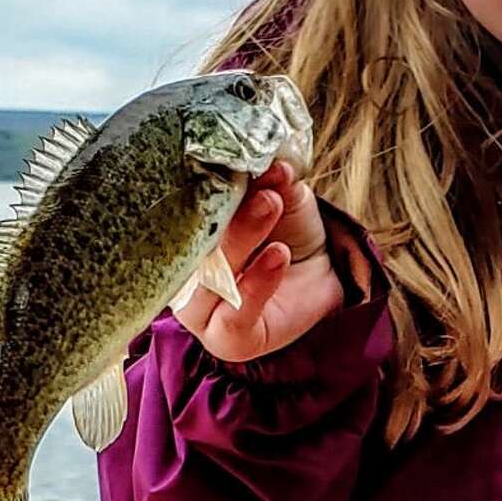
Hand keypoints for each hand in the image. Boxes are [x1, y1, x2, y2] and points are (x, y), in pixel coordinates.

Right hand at [171, 161, 343, 363]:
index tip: (228, 161)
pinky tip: (278, 254)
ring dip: (242, 239)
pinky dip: (257, 282)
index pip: (177, 215)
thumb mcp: (282, 199)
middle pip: (193, 245)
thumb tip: (271, 161)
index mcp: (183, 241)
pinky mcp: (228, 339)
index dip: (200, 187)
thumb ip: (271, 182)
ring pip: (210, 279)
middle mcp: (183, 277)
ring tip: (271, 207)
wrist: (324, 274)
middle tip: (261, 190)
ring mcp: (201, 312)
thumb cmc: (287, 233)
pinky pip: (236, 314)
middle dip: (226, 215)